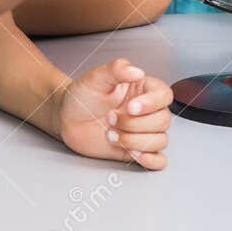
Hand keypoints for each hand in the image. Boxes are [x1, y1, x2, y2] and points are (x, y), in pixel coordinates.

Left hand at [57, 58, 171, 170]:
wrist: (67, 119)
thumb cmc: (82, 97)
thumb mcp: (95, 78)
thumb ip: (116, 69)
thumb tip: (136, 71)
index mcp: (142, 89)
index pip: (164, 95)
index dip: (151, 103)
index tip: (131, 107)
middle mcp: (147, 111)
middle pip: (163, 120)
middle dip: (134, 124)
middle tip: (110, 119)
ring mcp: (143, 132)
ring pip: (160, 140)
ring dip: (135, 141)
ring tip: (111, 135)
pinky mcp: (137, 150)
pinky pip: (158, 160)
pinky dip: (150, 160)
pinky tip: (133, 153)